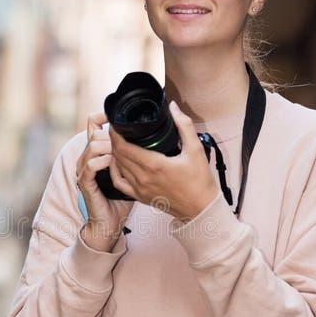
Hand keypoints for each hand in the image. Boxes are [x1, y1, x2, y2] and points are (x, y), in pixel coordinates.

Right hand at [76, 112, 133, 250]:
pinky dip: (103, 161)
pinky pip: (91, 165)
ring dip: (108, 146)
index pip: (93, 125)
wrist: (109, 223)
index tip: (118, 115)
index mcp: (96, 153)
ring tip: (123, 150)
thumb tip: (154, 138)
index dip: (102, 117)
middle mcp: (87, 158)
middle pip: (94, 133)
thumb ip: (135, 155)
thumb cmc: (120, 199)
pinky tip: (114, 162)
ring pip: (92, 146)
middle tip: (128, 138)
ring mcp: (84, 170)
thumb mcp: (130, 172)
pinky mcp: (85, 182)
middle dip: (111, 133)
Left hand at [108, 101, 218, 220]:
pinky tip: (118, 163)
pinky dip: (115, 171)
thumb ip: (184, 125)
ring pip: (118, 167)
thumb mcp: (196, 149)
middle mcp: (143, 178)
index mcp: (154, 165)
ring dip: (115, 154)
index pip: (123, 146)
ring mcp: (140, 189)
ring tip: (119, 142)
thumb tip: (173, 107)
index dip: (115, 133)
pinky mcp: (141, 197)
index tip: (116, 123)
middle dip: (114, 140)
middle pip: (118, 155)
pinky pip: (120, 183)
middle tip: (118, 129)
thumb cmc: (200, 182)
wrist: (201, 209)